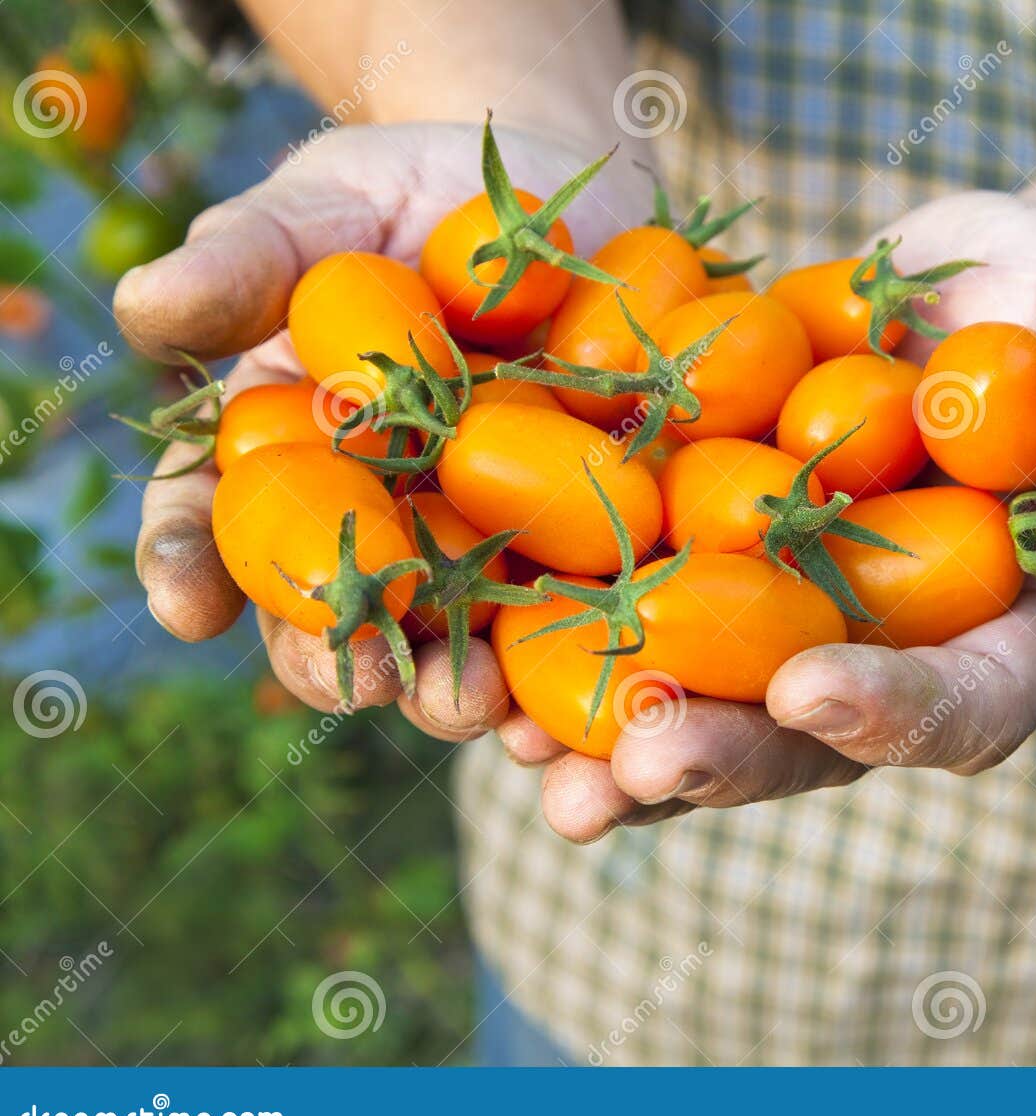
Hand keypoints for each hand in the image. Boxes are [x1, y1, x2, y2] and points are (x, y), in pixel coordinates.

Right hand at [118, 120, 643, 754]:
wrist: (556, 192)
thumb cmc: (409, 196)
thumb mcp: (323, 208)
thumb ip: (247, 257)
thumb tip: (146, 306)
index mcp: (281, 456)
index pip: (213, 523)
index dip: (191, 564)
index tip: (187, 606)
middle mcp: (372, 520)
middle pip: (338, 610)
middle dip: (342, 658)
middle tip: (366, 683)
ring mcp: (476, 540)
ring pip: (455, 635)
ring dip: (458, 687)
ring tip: (477, 708)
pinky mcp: (578, 541)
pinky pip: (574, 610)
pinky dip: (579, 656)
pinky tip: (595, 693)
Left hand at [536, 191, 1035, 842]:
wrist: (970, 289)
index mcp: (998, 638)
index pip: (963, 706)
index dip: (893, 713)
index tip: (813, 690)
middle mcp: (887, 659)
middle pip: (812, 742)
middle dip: (728, 758)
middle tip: (644, 766)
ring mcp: (794, 628)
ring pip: (710, 715)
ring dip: (623, 752)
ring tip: (541, 770)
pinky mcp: (713, 575)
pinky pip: (640, 631)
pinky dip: (566, 656)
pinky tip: (488, 660)